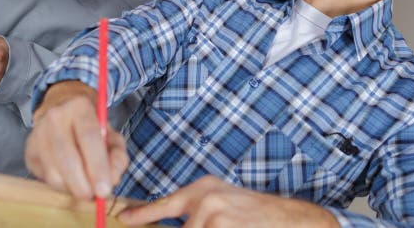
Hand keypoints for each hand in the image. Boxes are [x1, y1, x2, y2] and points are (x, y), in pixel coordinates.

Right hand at [25, 81, 128, 199]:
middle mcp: (55, 118)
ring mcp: (38, 135)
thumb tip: (113, 179)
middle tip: (95, 196)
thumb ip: (118, 156)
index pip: (89, 138)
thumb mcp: (112, 135)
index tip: (104, 190)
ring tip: (84, 186)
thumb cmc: (91, 126)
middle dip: (84, 185)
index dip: (98, 167)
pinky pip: (45, 178)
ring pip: (54, 173)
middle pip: (68, 159)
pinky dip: (61, 186)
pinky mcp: (29, 152)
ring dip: (72, 188)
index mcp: (79, 107)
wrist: (61, 111)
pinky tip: (70, 179)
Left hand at [118, 175, 339, 227]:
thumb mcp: (221, 201)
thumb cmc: (253, 212)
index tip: (123, 217)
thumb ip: (193, 210)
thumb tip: (166, 221)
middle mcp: (206, 200)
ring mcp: (216, 217)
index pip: (165, 203)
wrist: (289, 219)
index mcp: (203, 189)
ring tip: (230, 226)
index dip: (142, 213)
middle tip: (214, 224)